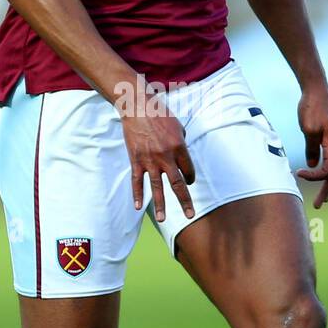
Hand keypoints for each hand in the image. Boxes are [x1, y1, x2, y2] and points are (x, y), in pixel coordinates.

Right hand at [119, 96, 195, 223]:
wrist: (137, 107)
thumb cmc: (159, 113)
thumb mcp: (177, 125)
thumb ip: (181, 141)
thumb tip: (182, 154)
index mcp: (179, 147)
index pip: (188, 170)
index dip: (190, 178)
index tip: (188, 181)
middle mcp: (166, 156)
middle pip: (177, 183)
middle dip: (185, 201)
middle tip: (190, 215)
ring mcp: (150, 160)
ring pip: (157, 187)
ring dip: (161, 205)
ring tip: (163, 219)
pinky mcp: (136, 160)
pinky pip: (137, 181)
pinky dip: (137, 194)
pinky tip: (138, 207)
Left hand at [295, 79, 327, 207]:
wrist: (316, 89)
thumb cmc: (312, 107)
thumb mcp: (308, 129)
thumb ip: (311, 148)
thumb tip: (312, 165)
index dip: (314, 177)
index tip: (298, 174)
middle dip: (327, 190)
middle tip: (319, 205)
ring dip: (327, 183)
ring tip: (324, 198)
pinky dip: (325, 170)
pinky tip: (317, 173)